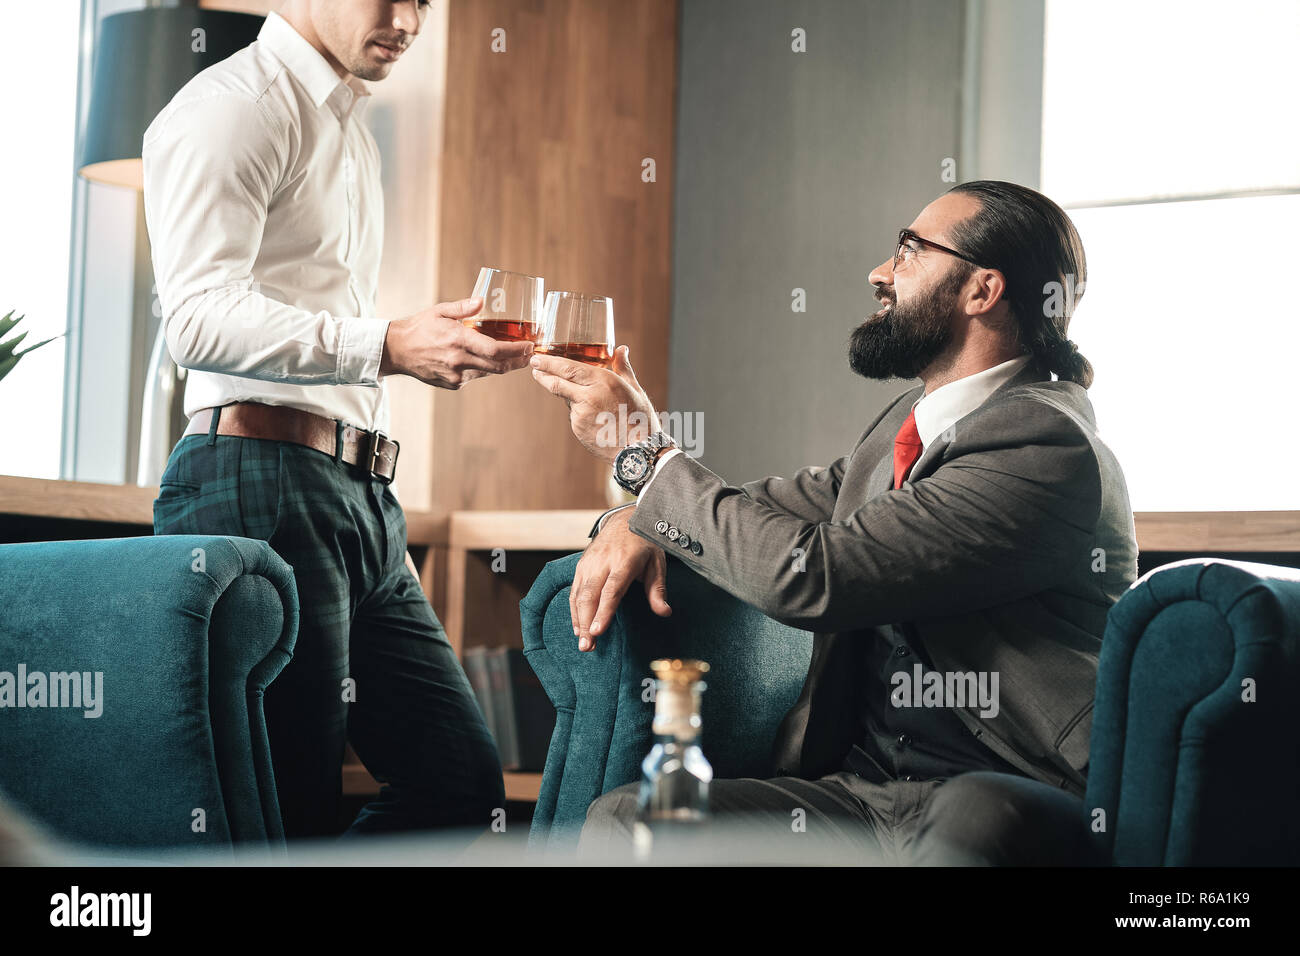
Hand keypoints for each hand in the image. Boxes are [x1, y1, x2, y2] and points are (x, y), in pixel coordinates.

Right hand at [380, 297, 533, 387]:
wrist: (396, 351)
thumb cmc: (419, 328)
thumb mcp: (439, 311)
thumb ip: (462, 307)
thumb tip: (482, 301)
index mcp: (458, 340)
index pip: (495, 350)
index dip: (516, 350)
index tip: (529, 346)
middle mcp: (459, 360)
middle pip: (498, 366)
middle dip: (517, 361)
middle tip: (529, 354)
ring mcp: (456, 375)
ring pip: (489, 372)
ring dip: (503, 365)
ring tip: (515, 356)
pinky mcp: (453, 384)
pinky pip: (476, 376)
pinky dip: (484, 368)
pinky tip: (486, 359)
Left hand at [530, 345, 658, 462]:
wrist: (637, 450)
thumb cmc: (640, 418)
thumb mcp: (634, 388)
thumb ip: (623, 367)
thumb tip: (622, 349)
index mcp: (604, 381)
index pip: (569, 368)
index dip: (549, 363)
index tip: (538, 359)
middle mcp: (589, 395)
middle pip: (557, 381)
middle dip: (542, 373)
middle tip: (534, 367)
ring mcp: (581, 413)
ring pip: (567, 399)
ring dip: (569, 395)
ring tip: (592, 403)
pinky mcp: (578, 428)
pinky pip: (574, 414)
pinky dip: (579, 412)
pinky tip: (595, 418)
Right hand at [571, 508, 670, 650]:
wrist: (624, 519)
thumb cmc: (644, 544)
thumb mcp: (657, 562)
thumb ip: (658, 589)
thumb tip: (665, 613)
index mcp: (623, 561)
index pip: (611, 590)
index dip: (604, 611)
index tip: (598, 631)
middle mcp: (602, 562)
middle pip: (590, 596)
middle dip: (587, 622)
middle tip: (587, 646)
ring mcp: (589, 563)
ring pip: (579, 595)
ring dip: (579, 620)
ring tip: (583, 643)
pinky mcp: (581, 566)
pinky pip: (574, 591)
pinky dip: (574, 611)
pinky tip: (578, 628)